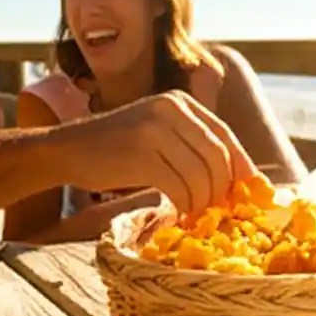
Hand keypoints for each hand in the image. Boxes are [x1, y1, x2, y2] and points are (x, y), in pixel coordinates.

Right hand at [62, 91, 259, 214]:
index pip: (224, 135)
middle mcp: (170, 108)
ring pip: (200, 174)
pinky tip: (179, 212)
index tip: (248, 191)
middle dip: (222, 188)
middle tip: (217, 210)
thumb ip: (191, 144)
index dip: (240, 165)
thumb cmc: (116, 149)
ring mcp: (155, 129)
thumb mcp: (157, 132)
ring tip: (195, 213)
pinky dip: (183, 204)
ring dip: (202, 200)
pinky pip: (177, 186)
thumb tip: (237, 178)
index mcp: (179, 101)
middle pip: (216, 156)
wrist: (67, 150)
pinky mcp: (140, 154)